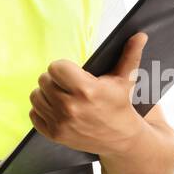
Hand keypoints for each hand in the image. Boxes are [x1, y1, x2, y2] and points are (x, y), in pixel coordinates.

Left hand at [29, 32, 149, 155]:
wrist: (121, 139)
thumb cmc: (120, 105)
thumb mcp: (124, 80)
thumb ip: (129, 55)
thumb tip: (140, 35)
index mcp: (86, 90)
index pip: (55, 67)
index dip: (63, 68)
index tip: (72, 73)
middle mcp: (71, 107)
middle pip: (43, 80)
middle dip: (55, 80)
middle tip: (68, 86)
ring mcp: (61, 123)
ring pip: (35, 96)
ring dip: (46, 94)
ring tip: (62, 96)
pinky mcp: (54, 135)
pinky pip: (33, 114)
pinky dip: (42, 111)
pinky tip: (57, 110)